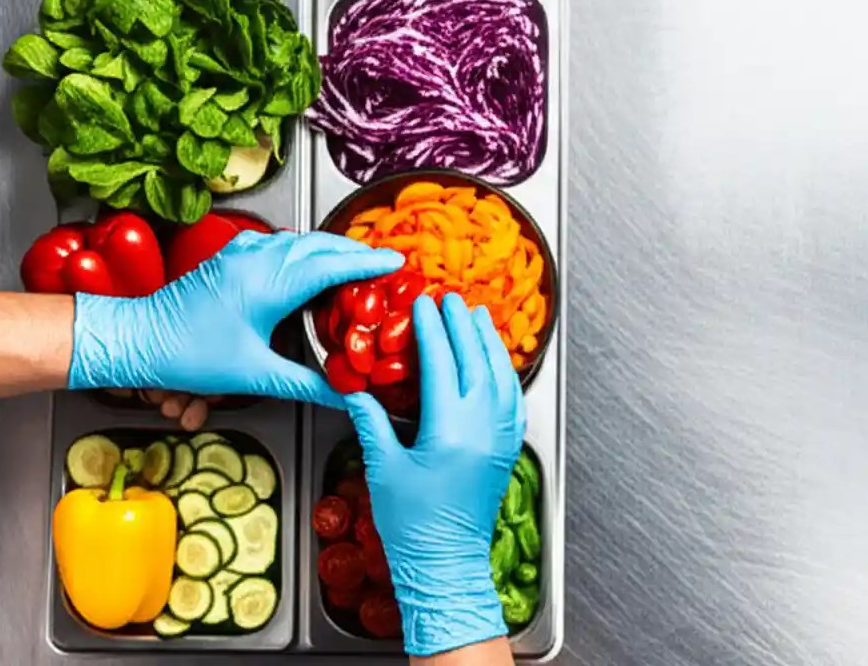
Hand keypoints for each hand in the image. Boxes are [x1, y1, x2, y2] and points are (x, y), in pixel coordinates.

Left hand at [68, 230, 402, 408]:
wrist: (136, 338)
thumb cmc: (188, 354)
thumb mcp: (257, 375)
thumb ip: (308, 385)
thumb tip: (347, 398)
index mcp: (270, 281)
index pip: (334, 263)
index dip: (370, 262)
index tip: (399, 263)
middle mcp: (258, 258)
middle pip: (322, 245)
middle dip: (358, 253)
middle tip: (386, 266)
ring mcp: (242, 252)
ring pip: (301, 241)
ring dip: (332, 249)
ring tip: (358, 265)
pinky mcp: (231, 256)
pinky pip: (280, 244)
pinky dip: (305, 250)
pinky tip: (311, 265)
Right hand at [346, 293, 524, 656]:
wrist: (446, 567)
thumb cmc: (412, 525)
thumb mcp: (383, 468)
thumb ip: (373, 423)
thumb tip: (355, 390)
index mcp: (451, 430)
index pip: (443, 364)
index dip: (433, 330)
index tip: (424, 305)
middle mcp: (484, 429)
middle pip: (477, 361)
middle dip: (463, 326)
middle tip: (451, 299)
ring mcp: (501, 438)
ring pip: (502, 376)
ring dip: (489, 343)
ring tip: (477, 317)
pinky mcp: (507, 449)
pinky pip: (512, 399)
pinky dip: (504, 372)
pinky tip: (496, 362)